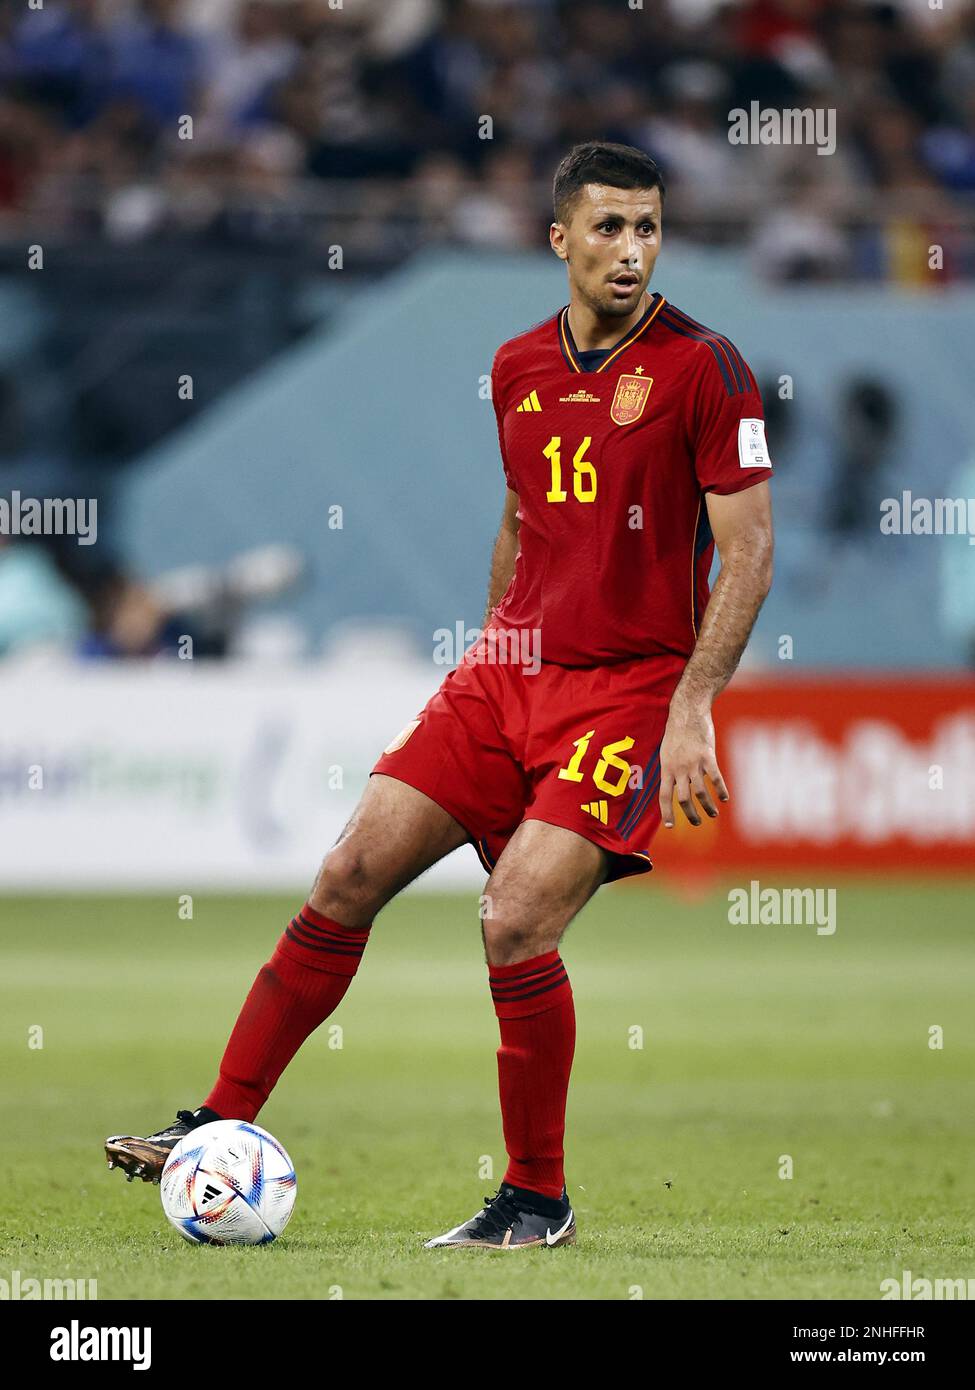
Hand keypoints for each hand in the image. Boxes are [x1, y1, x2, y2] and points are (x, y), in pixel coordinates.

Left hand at [658, 698, 728, 827]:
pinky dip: (721, 790)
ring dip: (707, 806)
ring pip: (700, 792)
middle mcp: (678, 768)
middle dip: (690, 814)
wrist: (687, 711)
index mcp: (666, 768)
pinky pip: (715, 778)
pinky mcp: (707, 756)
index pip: (664, 796)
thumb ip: (670, 769)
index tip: (670, 826)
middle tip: (697, 822)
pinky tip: (724, 798)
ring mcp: (693, 763)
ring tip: (712, 814)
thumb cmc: (676, 732)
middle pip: (683, 799)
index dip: (667, 812)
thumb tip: (673, 784)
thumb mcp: (666, 751)